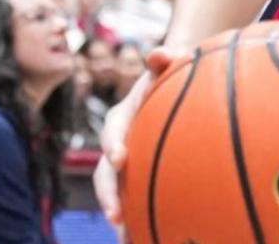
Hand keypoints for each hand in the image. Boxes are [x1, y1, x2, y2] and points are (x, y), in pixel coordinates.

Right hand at [94, 46, 183, 229]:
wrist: (174, 89)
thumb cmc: (171, 76)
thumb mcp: (169, 64)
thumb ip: (166, 57)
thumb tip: (161, 52)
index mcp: (121, 117)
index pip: (112, 130)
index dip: (113, 144)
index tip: (119, 159)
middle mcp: (117, 143)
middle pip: (104, 172)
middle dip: (108, 194)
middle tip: (115, 214)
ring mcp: (125, 165)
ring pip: (115, 192)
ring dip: (118, 214)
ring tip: (125, 237)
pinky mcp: (137, 178)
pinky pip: (135, 201)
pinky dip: (136, 222)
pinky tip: (144, 239)